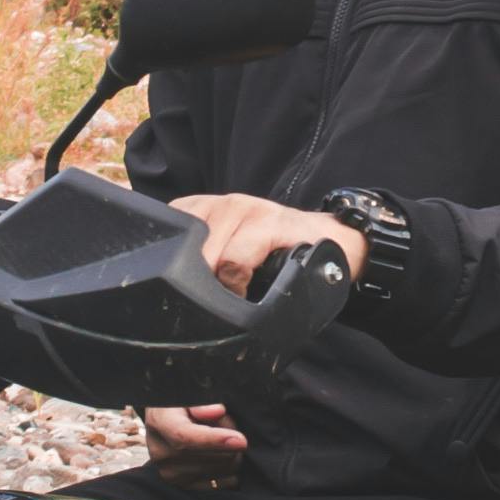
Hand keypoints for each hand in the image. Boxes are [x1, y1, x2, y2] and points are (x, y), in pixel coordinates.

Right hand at [141, 402, 248, 486]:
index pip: (185, 437)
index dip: (215, 440)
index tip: (241, 440)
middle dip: (230, 442)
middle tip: (231, 424)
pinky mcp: (183, 486)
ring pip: (218, 471)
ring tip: (225, 438)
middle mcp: (160, 452)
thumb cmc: (184, 402)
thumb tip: (217, 411)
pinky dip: (231, 471)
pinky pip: (220, 484)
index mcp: (159, 422)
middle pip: (206, 457)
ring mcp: (170, 473)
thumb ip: (203, 401)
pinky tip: (226, 455)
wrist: (168, 420)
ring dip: (232, 455)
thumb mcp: (190, 392)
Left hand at [174, 190, 358, 297]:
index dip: (170, 262)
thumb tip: (173, 292)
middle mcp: (223, 204)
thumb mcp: (231, 251)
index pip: (168, 230)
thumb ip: (204, 259)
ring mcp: (246, 209)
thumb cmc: (276, 255)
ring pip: (208, 255)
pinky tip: (247, 286)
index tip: (182, 284)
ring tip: (232, 291)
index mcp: (206, 209)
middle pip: (185, 249)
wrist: (330, 245)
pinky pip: (236, 259)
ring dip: (216, 282)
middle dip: (192, 279)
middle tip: (210, 295)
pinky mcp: (270, 222)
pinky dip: (236, 279)